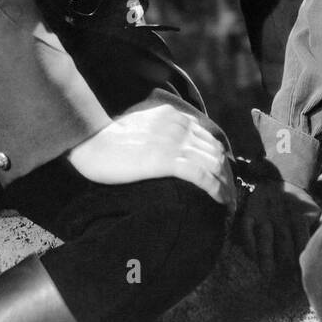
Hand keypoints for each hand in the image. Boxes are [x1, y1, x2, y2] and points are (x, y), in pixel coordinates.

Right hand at [67, 96, 234, 207]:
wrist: (91, 143)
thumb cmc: (109, 141)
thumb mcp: (143, 128)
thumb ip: (162, 133)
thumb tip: (174, 151)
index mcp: (174, 118)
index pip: (208, 139)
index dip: (220, 160)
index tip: (222, 178)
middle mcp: (179, 126)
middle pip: (216, 152)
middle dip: (227, 175)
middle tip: (230, 195)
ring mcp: (174, 142)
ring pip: (214, 164)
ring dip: (226, 185)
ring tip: (229, 203)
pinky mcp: (167, 160)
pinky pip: (202, 175)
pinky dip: (217, 189)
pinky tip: (221, 201)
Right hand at [235, 178, 320, 278]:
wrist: (278, 178)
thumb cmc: (298, 203)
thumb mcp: (314, 211)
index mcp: (300, 217)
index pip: (303, 241)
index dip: (303, 259)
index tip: (305, 276)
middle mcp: (282, 217)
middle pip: (284, 242)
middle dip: (286, 262)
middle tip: (287, 283)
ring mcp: (264, 216)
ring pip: (265, 237)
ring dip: (265, 255)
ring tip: (267, 274)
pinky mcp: (250, 213)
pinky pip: (246, 228)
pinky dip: (248, 241)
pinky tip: (251, 257)